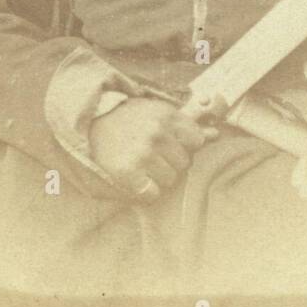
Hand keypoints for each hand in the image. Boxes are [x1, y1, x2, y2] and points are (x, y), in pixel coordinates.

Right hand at [89, 97, 217, 201]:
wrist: (91, 121)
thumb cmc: (130, 119)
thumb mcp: (158, 112)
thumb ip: (188, 123)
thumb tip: (216, 135)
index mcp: (167, 116)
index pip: (196, 140)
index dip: (184, 144)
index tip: (169, 142)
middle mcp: (157, 134)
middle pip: (185, 163)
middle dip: (171, 161)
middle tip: (151, 153)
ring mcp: (142, 154)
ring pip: (170, 180)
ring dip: (158, 177)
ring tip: (142, 164)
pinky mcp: (128, 173)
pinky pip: (152, 194)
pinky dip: (145, 191)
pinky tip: (135, 178)